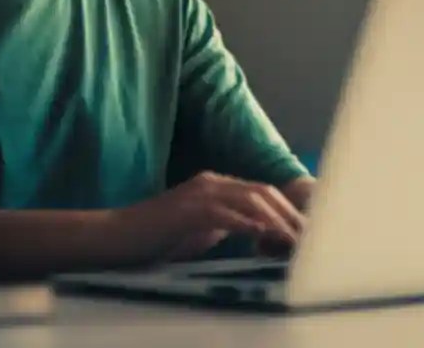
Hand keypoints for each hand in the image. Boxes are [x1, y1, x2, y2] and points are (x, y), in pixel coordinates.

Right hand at [119, 171, 306, 263]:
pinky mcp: (186, 210)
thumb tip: (256, 232)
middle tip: (307, 238)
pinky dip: (245, 223)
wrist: (116, 237)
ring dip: (274, 221)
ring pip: (249, 199)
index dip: (285, 211)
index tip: (303, 232)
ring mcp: (198, 193)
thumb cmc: (155, 238)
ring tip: (292, 240)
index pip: (261, 193)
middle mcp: (210, 182)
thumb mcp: (199, 231)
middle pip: (262, 192)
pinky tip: (261, 234)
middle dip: (288, 214)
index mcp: (215, 186)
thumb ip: (226, 225)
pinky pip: (223, 213)